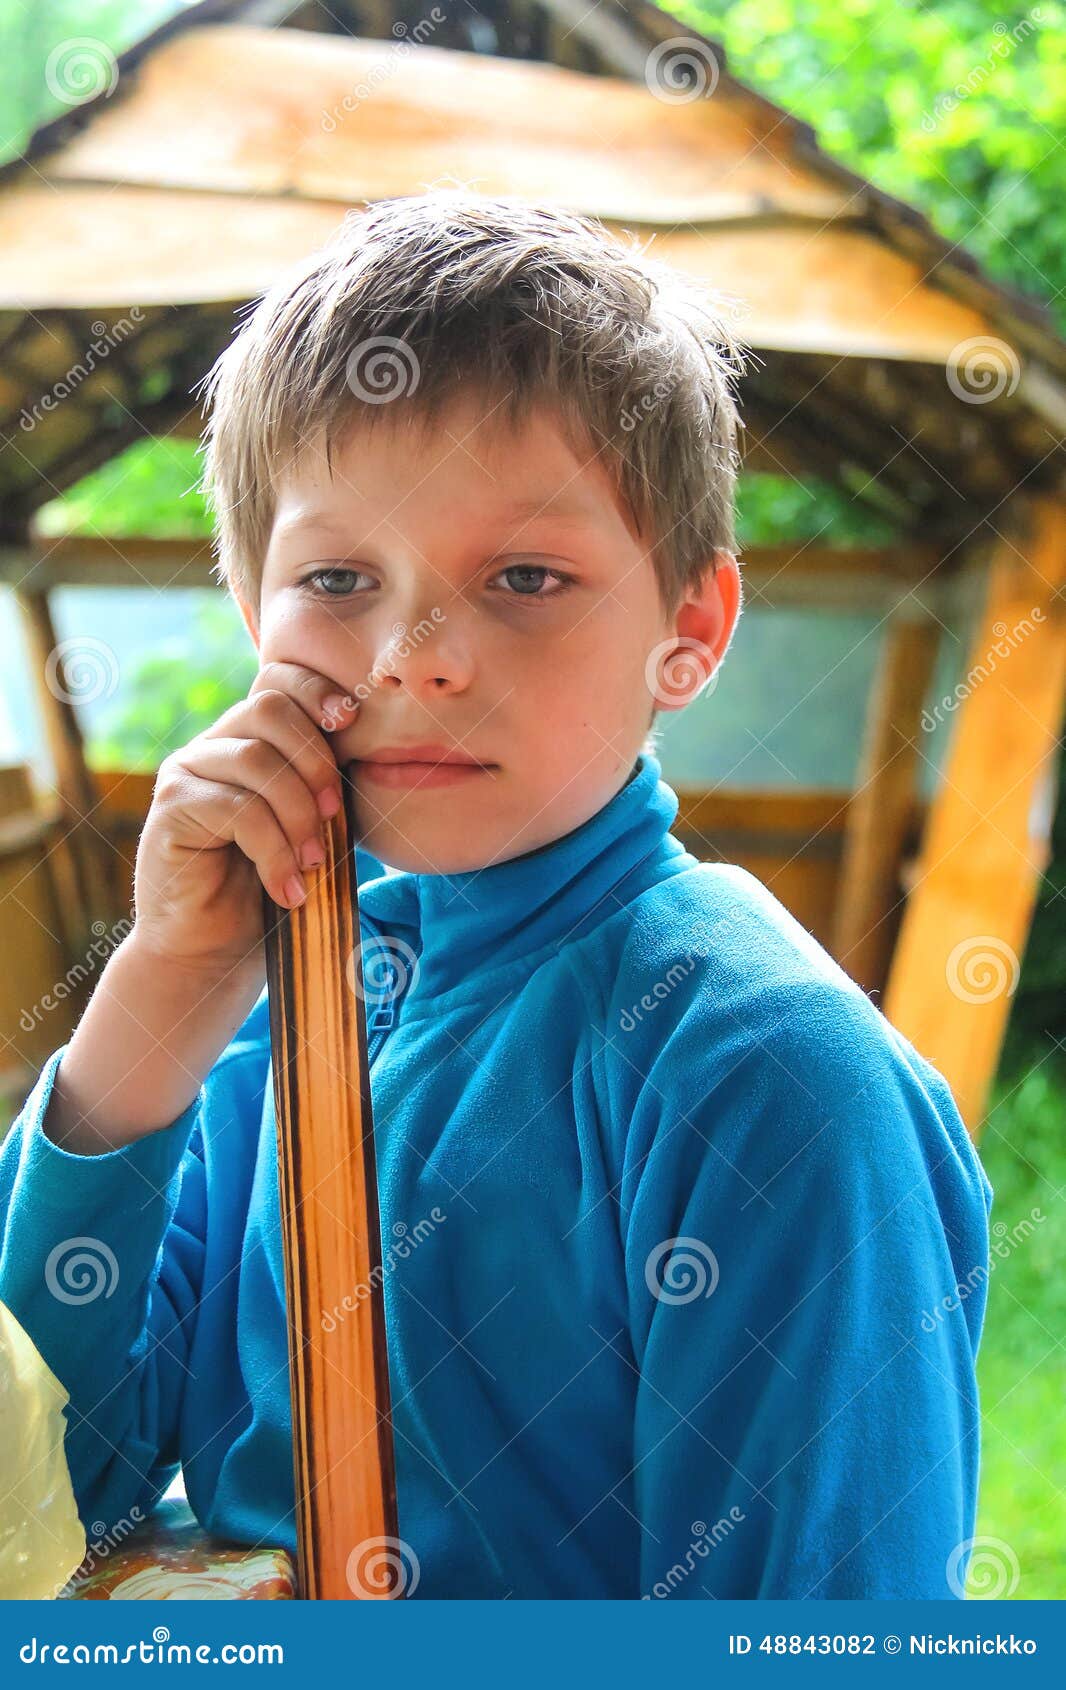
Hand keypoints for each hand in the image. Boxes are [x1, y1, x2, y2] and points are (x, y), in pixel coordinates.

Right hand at [130, 663, 358, 979]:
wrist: (212, 954)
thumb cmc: (266, 893)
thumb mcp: (309, 832)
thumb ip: (325, 791)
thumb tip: (372, 754)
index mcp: (249, 741)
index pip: (277, 682)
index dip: (316, 690)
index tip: (351, 722)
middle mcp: (213, 746)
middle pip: (270, 709)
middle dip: (316, 761)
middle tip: (334, 816)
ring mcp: (186, 772)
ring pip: (258, 760)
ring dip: (299, 816)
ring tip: (312, 865)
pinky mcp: (171, 808)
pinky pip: (238, 809)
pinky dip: (274, 852)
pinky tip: (286, 889)